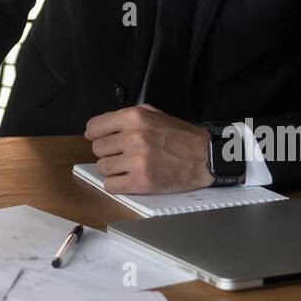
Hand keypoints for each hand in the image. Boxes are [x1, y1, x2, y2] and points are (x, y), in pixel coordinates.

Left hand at [84, 104, 213, 193]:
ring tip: (127, 167)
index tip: (100, 139)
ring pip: (102, 168)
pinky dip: (116, 185)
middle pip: (97, 149)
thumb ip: (127, 117)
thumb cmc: (181, 136)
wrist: (205, 157)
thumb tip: (98, 128)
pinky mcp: (141, 182)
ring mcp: (137, 161)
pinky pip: (110, 186)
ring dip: (112, 169)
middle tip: (122, 154)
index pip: (94, 127)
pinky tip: (128, 180)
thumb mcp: (154, 114)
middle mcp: (133, 137)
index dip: (95, 135)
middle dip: (108, 152)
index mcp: (135, 118)